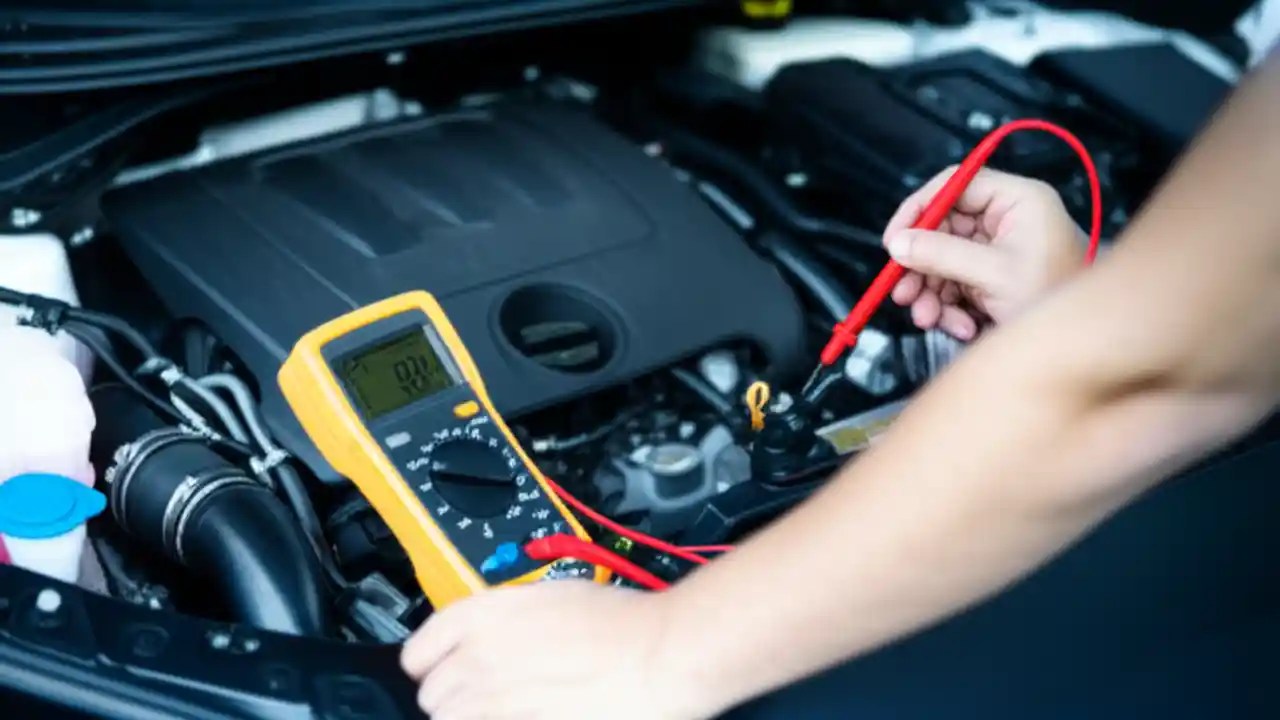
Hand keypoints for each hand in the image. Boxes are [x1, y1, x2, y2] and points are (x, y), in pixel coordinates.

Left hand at [401, 581, 701, 719]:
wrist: (657, 653)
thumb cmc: (620, 621)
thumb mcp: (551, 597)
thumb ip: (505, 620)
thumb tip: (489, 636)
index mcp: (483, 614)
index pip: (418, 650)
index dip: (429, 662)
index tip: (439, 669)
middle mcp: (478, 656)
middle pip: (432, 694)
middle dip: (453, 695)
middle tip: (484, 693)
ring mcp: (494, 699)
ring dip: (470, 717)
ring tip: (503, 710)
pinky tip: (524, 715)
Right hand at [882, 166, 1085, 339]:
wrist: (1084, 341)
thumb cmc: (1053, 297)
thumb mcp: (993, 273)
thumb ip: (942, 255)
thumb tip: (897, 244)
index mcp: (1016, 200)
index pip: (955, 185)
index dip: (919, 208)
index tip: (893, 239)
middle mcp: (1006, 219)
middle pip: (943, 227)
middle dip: (921, 264)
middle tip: (902, 292)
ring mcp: (998, 249)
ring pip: (944, 259)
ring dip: (930, 292)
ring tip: (927, 318)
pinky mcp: (993, 277)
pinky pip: (956, 283)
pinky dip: (949, 306)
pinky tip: (959, 326)